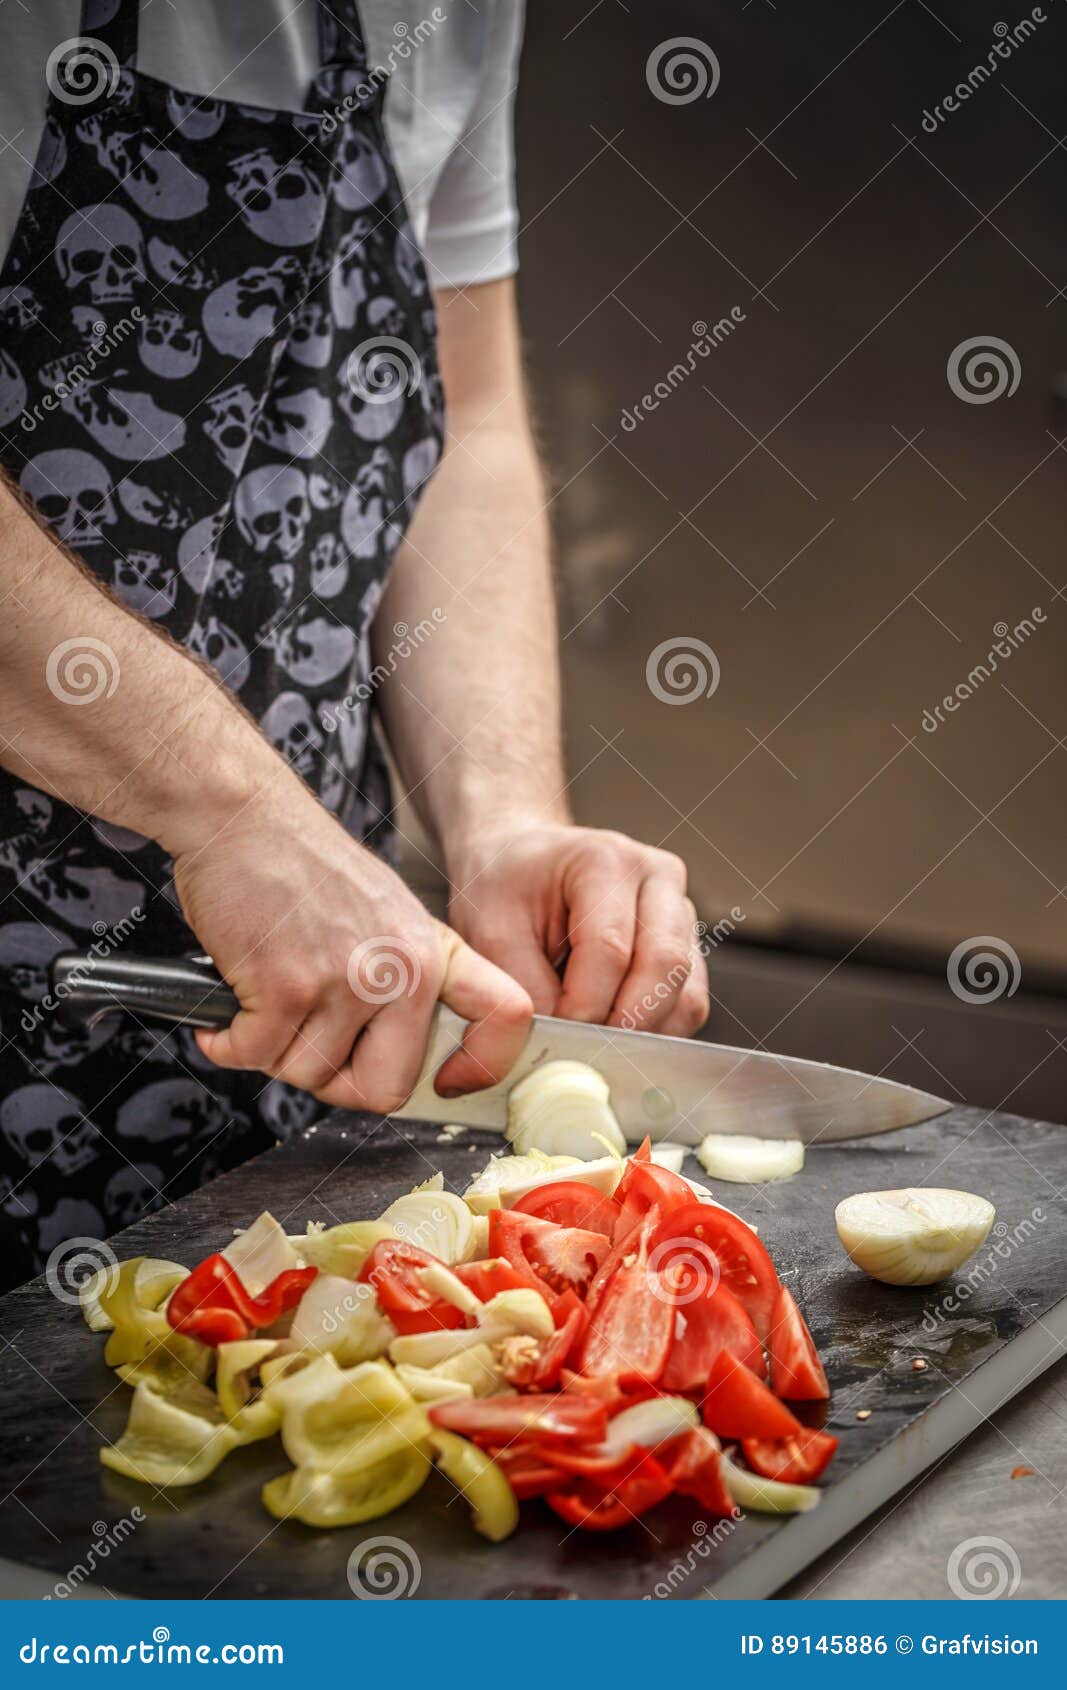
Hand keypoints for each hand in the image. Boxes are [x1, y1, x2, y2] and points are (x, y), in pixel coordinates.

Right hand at [170, 777, 532, 1110]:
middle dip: (336, 1080)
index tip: (448, 1085)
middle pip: (387, 1088)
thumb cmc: (303, 868)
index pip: (505, 1018)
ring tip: (265, 1006)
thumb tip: (401, 1058)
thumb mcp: (387, 915)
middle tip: (307, 1046)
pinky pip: (257, 1056)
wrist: (243, 818)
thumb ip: (403, 980)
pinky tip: (227, 1017)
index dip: (482, 1067)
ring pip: (312, 1075)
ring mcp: (347, 980)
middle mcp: (402, 969)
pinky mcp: (287, 987)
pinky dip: (229, 1043)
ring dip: (275, 1053)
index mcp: (435, 952)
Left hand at [446, 823, 709, 1035]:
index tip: (554, 1037)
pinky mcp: (686, 945)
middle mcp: (657, 879)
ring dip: (644, 1033)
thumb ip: (523, 988)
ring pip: (686, 993)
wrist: (517, 862)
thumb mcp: (490, 930)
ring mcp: (679, 911)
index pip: (610, 949)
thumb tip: (558, 1048)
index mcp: (605, 861)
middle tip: (582, 1055)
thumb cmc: (503, 886)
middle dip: (623, 1025)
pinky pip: (688, 1004)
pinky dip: (656, 1031)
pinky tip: (612, 1031)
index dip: (583, 1007)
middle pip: (664, 967)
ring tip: (594, 1044)